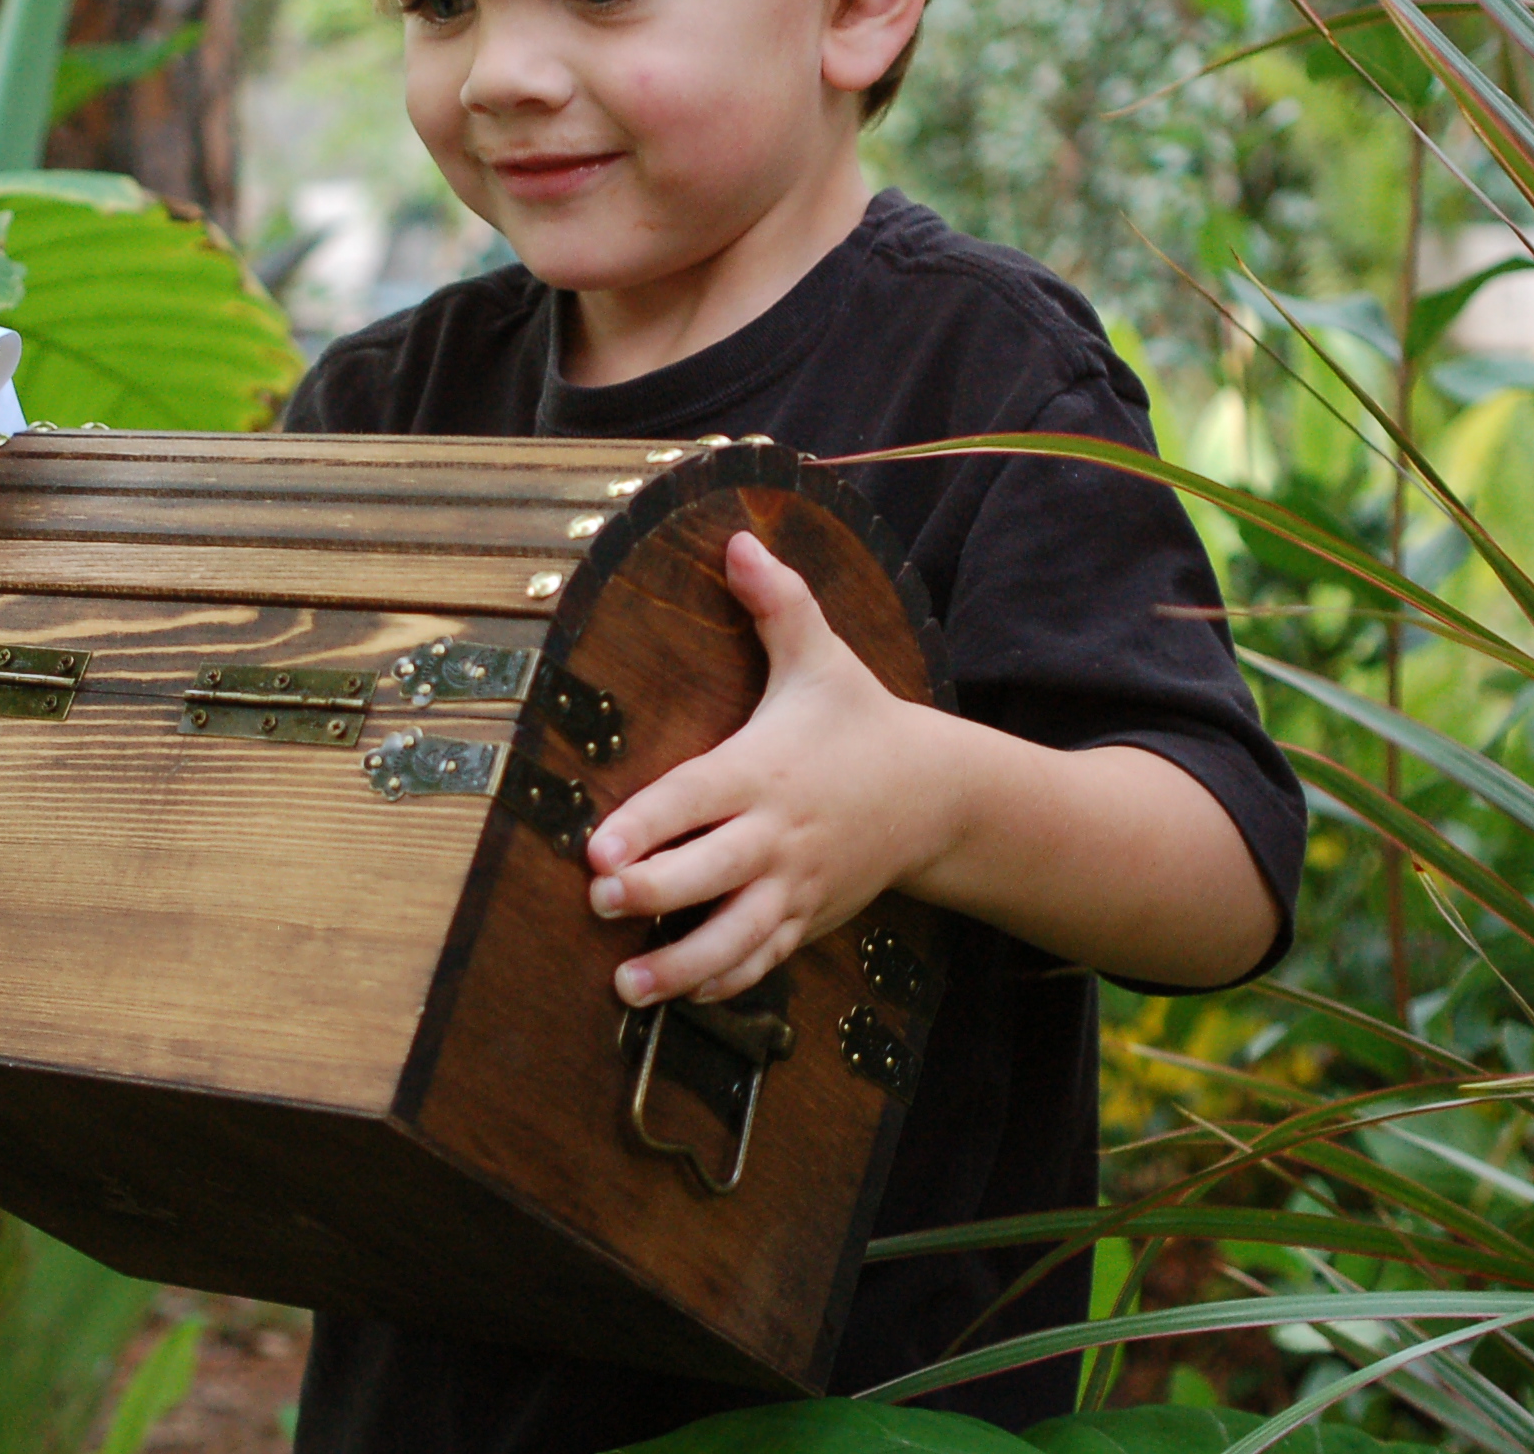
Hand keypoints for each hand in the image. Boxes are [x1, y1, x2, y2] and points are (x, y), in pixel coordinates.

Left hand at [581, 531, 958, 1007]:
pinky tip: (683, 995)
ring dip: (681, 966)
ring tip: (628, 986)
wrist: (938, 793)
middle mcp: (775, 835)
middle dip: (652, 893)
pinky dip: (724, 981)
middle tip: (599, 902)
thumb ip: (777, 602)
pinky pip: (763, 959)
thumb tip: (738, 539)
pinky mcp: (807, 918)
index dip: (645, 825)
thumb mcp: (821, 657)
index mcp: (762, 771)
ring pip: (734, 936)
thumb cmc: (858, 721)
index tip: (595, 848)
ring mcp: (794, 885)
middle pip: (708, 873)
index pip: (693, 799)